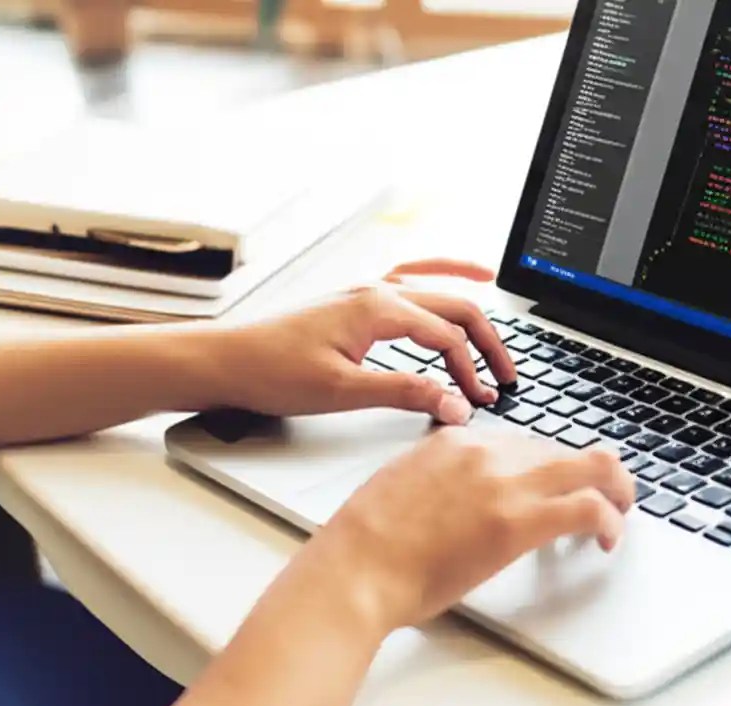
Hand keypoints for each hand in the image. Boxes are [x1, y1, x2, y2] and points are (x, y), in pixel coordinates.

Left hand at [211, 259, 516, 423]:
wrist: (223, 360)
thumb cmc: (272, 373)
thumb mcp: (343, 391)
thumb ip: (405, 393)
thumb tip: (454, 404)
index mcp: (378, 309)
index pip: (447, 336)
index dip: (471, 371)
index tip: (481, 401)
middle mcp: (377, 291)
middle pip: (454, 307)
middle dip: (487, 344)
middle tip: (507, 378)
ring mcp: (366, 292)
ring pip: (437, 291)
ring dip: (471, 312)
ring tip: (500, 330)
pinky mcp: (354, 301)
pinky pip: (410, 278)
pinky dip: (441, 275)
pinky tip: (459, 277)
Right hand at [312, 427, 635, 631]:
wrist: (356, 568)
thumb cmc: (367, 543)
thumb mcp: (403, 485)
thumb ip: (441, 479)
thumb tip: (463, 498)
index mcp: (456, 439)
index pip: (525, 442)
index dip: (549, 468)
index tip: (557, 486)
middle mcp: (486, 451)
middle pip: (562, 448)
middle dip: (592, 473)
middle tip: (607, 495)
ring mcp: (506, 483)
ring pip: (592, 467)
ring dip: (614, 490)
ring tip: (618, 513)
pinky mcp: (521, 521)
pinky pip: (588, 507)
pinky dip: (608, 520)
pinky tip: (606, 538)